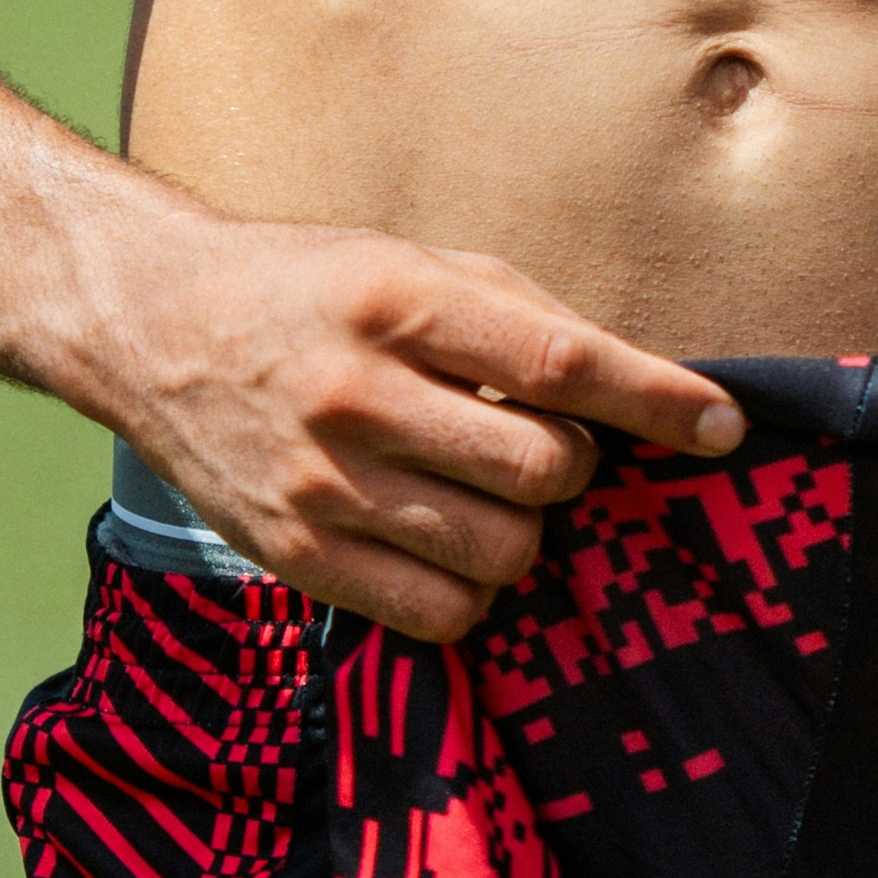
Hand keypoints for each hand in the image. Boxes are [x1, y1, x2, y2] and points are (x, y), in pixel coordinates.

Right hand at [111, 225, 744, 641]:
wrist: (155, 327)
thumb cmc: (314, 290)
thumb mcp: (416, 263)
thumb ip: (527, 320)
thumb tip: (651, 391)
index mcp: (396, 301)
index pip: (562, 365)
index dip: (659, 401)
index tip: (722, 428)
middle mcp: (355, 395)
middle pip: (543, 469)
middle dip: (570, 462)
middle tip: (536, 441)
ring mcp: (322, 486)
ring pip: (502, 551)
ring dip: (522, 528)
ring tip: (480, 488)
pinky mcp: (298, 556)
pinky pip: (441, 614)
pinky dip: (470, 588)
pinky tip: (444, 539)